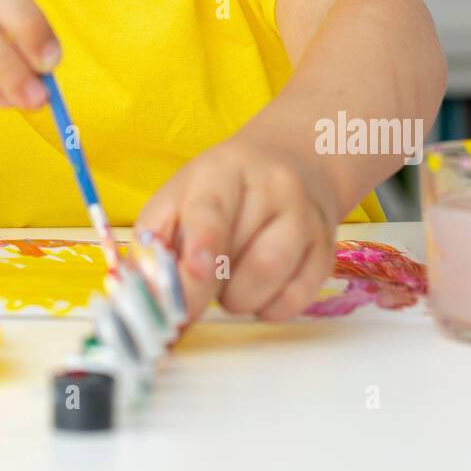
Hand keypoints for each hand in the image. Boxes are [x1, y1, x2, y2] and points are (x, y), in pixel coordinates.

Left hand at [134, 135, 340, 323]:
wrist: (292, 163)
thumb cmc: (218, 191)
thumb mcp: (178, 198)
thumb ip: (154, 243)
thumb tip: (144, 297)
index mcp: (222, 169)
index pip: (212, 211)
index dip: (202, 245)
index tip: (194, 273)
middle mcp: (271, 187)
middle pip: (242, 255)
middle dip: (209, 287)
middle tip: (198, 286)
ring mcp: (304, 217)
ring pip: (272, 277)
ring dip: (240, 299)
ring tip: (228, 285)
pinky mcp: (325, 248)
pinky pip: (296, 297)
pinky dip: (269, 307)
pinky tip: (258, 289)